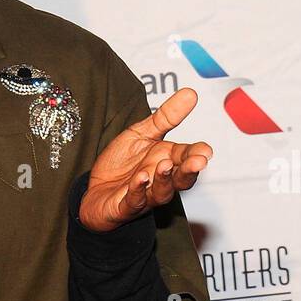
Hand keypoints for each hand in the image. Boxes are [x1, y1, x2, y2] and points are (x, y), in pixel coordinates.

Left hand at [78, 87, 212, 232]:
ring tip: (165, 165)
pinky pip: (134, 202)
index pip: (187, 157)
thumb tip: (190, 93)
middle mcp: (159, 180)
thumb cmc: (121, 164)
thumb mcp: (142, 133)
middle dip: (190, 170)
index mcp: (166, 160)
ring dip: (165, 180)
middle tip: (198, 161)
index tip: (206, 150)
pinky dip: (138, 191)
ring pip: (161, 193)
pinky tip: (140, 179)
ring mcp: (144, 195)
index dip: (197, 154)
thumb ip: (166, 117)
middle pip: (181, 178)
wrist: (95, 191)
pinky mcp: (124, 207)